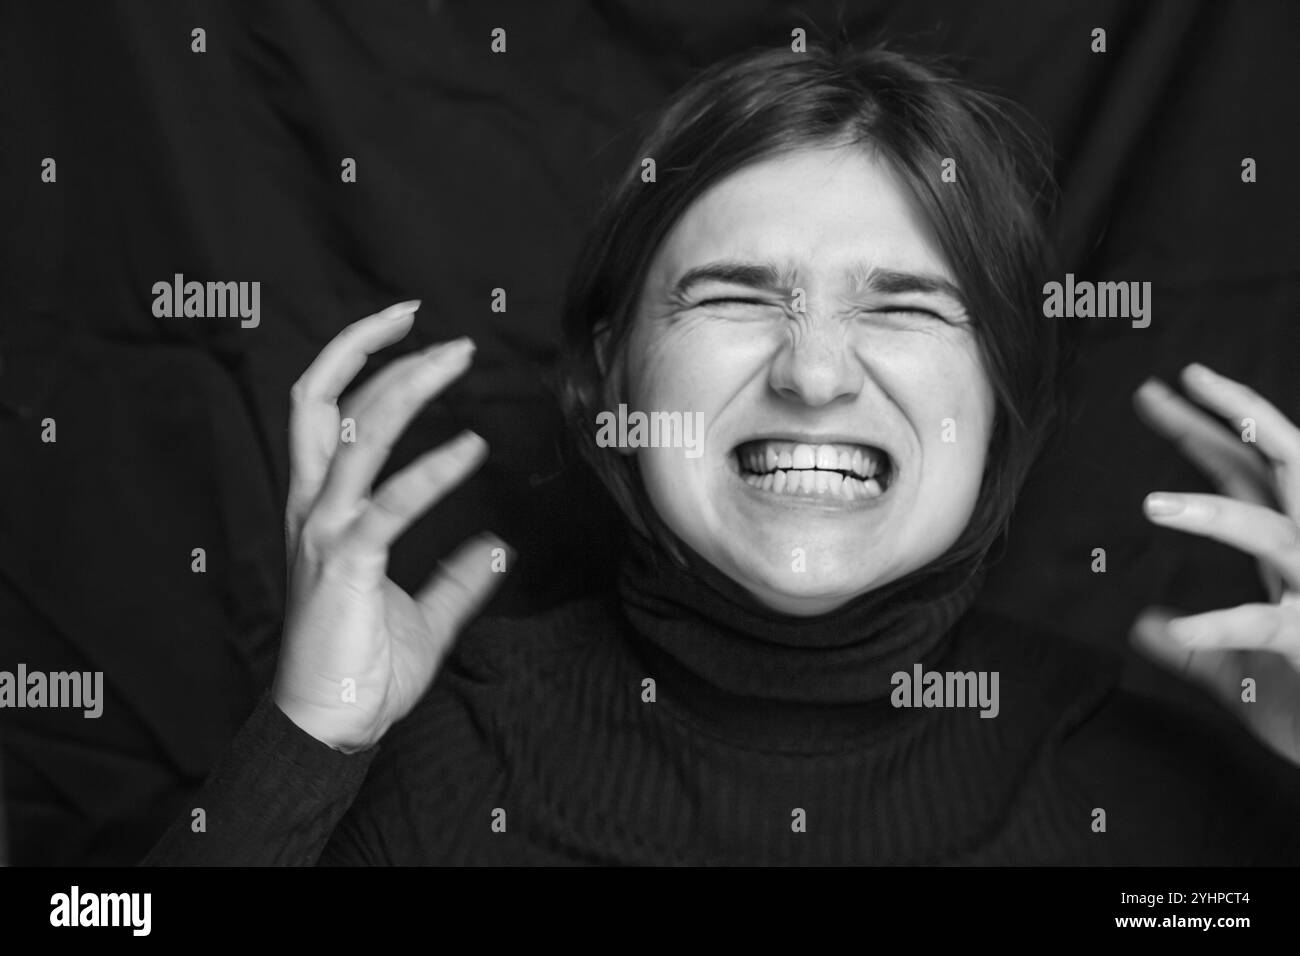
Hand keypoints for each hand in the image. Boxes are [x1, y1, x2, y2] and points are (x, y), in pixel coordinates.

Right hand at [272, 300, 511, 751]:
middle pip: (323, 400)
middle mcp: (313, 508)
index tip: (406, 328)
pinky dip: (431, 472)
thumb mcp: (421, 614)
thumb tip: (497, 548)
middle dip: (374, 350)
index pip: (323, 410)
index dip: (356, 359)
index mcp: (322, 509)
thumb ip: (455, 578)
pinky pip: (388, 505)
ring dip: (405, 385)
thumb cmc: (362, 669)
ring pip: (355, 433)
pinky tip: (472, 450)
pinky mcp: (344, 563)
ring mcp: (324, 532)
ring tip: (456, 358)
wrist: (329, 726)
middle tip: (438, 329)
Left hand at [1132, 363, 1299, 763]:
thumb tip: (1142, 624)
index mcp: (1288, 552)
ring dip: (1214, 515)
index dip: (1203, 429)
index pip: (1245, 472)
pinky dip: (1218, 627)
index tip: (1156, 392)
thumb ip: (1197, 645)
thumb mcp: (1243, 671)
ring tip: (1151, 504)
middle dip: (1233, 419)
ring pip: (1270, 534)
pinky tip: (1171, 626)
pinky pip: (1264, 626)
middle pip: (1277, 469)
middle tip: (1173, 385)